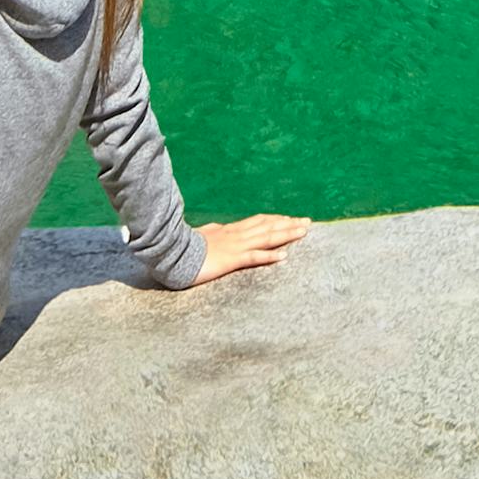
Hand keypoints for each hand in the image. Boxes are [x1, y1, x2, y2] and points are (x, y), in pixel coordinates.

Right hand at [181, 214, 312, 277]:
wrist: (170, 251)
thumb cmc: (183, 244)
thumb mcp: (201, 234)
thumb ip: (212, 230)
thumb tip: (217, 226)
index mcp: (228, 230)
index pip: (257, 222)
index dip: (275, 219)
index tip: (290, 218)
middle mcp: (235, 235)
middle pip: (267, 227)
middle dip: (288, 224)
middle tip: (308, 221)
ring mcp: (234, 246)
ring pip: (265, 238)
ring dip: (286, 234)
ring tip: (303, 232)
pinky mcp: (231, 260)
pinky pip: (254, 257)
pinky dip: (270, 256)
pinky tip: (284, 256)